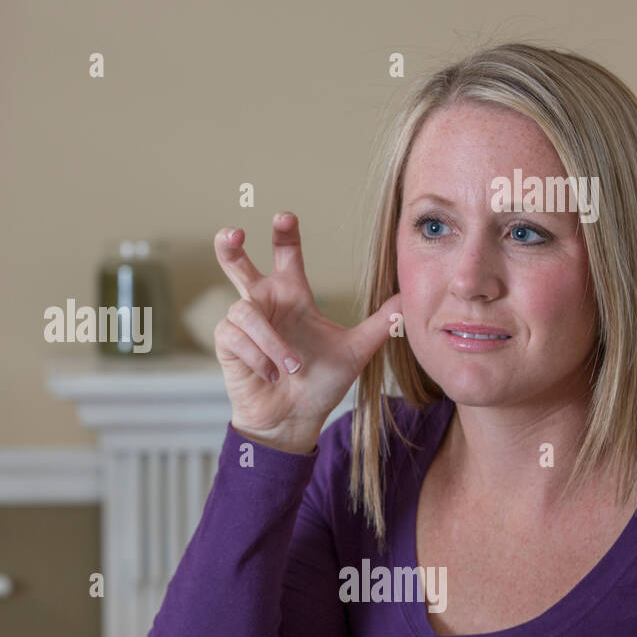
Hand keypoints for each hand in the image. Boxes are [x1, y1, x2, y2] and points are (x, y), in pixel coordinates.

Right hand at [213, 211, 401, 454]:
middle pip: (236, 262)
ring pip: (245, 311)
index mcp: (292, 295)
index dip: (284, 234)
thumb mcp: (356, 351)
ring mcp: (242, 323)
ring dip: (270, 341)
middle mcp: (264, 302)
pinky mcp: (227, 344)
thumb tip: (409, 299)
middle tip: (233, 233)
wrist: (294, 419)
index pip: (286, 255)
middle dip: (229, 246)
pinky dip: (257, 355)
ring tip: (290, 366)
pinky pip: (235, 336)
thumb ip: (381, 323)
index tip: (285, 217)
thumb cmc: (320, 384)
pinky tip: (271, 373)